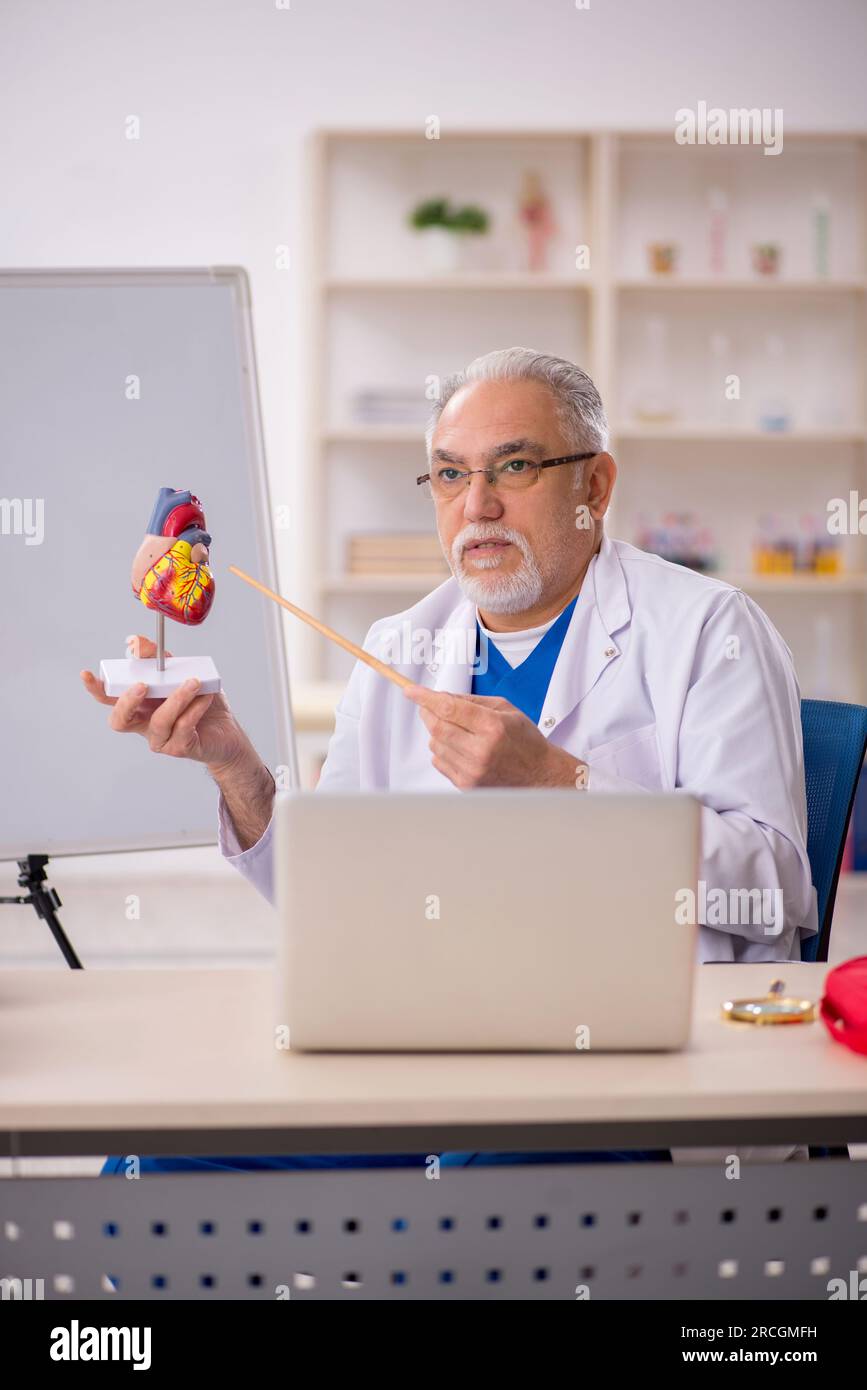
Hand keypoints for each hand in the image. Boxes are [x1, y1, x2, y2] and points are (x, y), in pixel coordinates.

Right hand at [80, 634, 246, 770]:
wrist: (227, 732)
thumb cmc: (200, 703)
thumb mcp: (180, 674)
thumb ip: (158, 659)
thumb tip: (135, 641)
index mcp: (139, 706)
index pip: (110, 698)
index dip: (96, 688)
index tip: (87, 673)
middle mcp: (144, 724)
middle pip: (120, 720)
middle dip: (128, 702)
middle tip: (143, 685)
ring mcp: (160, 739)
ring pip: (159, 722)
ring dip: (176, 699)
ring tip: (193, 683)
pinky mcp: (179, 748)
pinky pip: (182, 728)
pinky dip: (194, 710)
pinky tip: (205, 697)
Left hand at [402, 684, 583, 789]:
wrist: (539, 774)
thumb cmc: (524, 740)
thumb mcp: (504, 709)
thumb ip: (470, 701)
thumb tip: (439, 696)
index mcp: (492, 726)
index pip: (449, 707)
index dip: (426, 697)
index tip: (411, 691)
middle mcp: (481, 750)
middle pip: (437, 726)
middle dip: (427, 713)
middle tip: (428, 706)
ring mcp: (473, 770)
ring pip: (435, 744)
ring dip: (437, 732)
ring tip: (457, 730)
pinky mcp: (467, 784)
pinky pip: (439, 761)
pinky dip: (442, 750)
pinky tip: (460, 747)